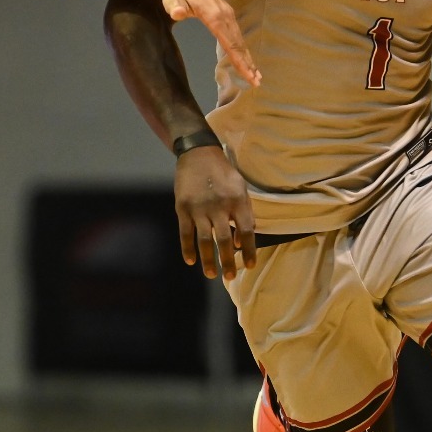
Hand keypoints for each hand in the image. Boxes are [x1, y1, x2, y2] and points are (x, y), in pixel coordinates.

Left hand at [159, 0, 261, 86]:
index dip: (239, 60)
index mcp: (213, 15)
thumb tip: (176, 12)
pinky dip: (242, 47)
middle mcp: (224, 15)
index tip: (247, 75)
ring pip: (239, 39)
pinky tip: (245, 56)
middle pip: (238, 43)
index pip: (229, 42)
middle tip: (256, 81)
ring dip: (247, 57)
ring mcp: (227, 13)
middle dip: (247, 63)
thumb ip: (175, 6)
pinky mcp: (225, 13)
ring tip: (255, 74)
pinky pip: (236, 33)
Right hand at [175, 144, 256, 278]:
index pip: (246, 231)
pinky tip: (191, 261)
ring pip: (204, 240)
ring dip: (208, 260)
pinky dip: (187, 249)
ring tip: (211, 274)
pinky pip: (185, 233)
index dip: (248, 250)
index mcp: (237, 200)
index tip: (249, 265)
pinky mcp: (182, 208)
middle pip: (224, 240)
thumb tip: (242, 240)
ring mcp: (198, 208)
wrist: (198, 154)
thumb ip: (244, 212)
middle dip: (227, 261)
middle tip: (230, 277)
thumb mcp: (240, 187)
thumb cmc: (223, 173)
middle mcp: (218, 206)